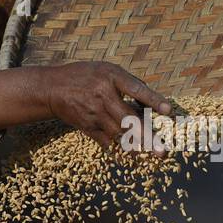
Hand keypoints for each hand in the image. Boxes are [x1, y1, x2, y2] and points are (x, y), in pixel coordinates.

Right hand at [39, 61, 169, 149]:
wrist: (53, 88)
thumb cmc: (87, 76)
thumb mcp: (107, 70)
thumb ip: (129, 82)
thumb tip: (151, 101)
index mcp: (111, 77)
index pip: (136, 89)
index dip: (153, 100)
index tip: (168, 110)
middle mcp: (103, 95)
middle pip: (129, 119)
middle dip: (147, 136)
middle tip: (162, 152)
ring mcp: (94, 113)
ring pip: (119, 133)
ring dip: (136, 144)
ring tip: (152, 152)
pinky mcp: (87, 126)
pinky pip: (106, 140)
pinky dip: (118, 146)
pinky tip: (130, 151)